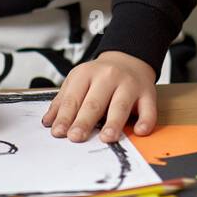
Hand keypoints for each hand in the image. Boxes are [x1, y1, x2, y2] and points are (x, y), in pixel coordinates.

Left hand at [41, 51, 157, 143]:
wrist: (129, 59)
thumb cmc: (101, 76)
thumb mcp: (78, 81)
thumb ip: (63, 102)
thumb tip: (49, 122)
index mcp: (87, 74)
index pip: (73, 98)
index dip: (65, 116)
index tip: (58, 132)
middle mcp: (109, 77)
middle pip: (94, 102)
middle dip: (84, 121)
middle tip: (76, 137)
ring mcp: (129, 85)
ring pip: (120, 105)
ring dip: (113, 122)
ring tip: (106, 137)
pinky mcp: (147, 94)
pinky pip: (148, 108)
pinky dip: (145, 120)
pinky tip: (139, 131)